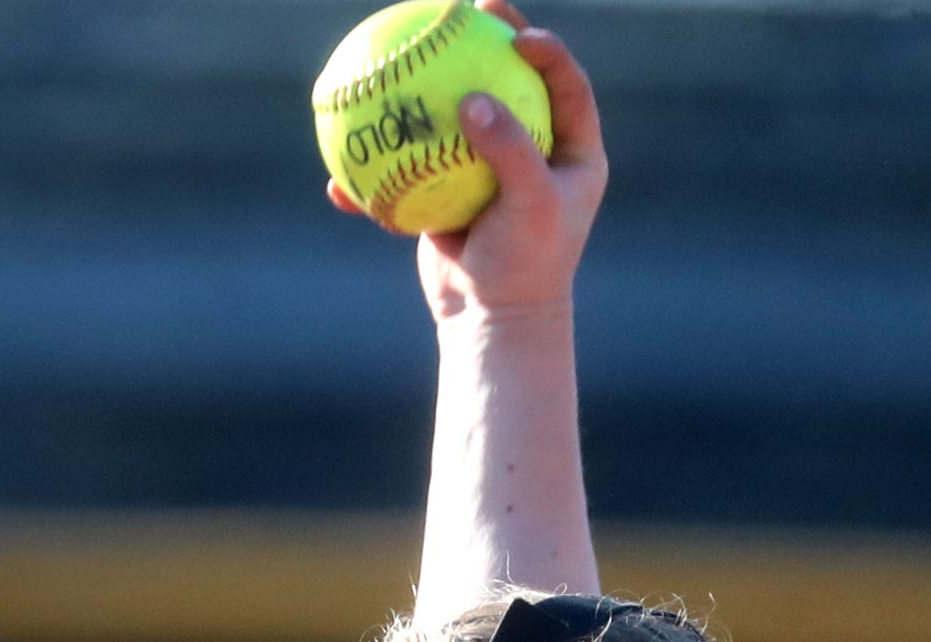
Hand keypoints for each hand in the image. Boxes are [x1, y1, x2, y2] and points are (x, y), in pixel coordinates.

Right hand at [325, 5, 608, 323]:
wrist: (493, 321)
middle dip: (487, 40)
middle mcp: (531, 156)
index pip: (566, 87)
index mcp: (570, 156)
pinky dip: (385, 148)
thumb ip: (509, 150)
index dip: (547, 51)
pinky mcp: (446, 186)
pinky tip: (360, 126)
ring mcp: (485, 169)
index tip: (516, 35)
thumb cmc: (526, 268)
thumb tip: (471, 99)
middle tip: (462, 8)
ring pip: (454, 111)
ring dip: (427, 77)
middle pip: (509, 81)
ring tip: (403, 40)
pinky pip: (412, 156)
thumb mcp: (531, 208)